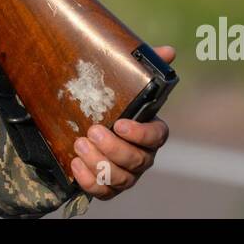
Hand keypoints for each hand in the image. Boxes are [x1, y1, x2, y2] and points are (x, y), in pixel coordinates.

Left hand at [71, 45, 173, 199]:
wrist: (85, 122)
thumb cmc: (113, 103)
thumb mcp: (127, 82)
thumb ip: (146, 68)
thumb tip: (168, 51)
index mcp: (150, 132)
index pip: (157, 136)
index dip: (141, 134)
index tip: (120, 123)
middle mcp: (142, 156)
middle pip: (136, 160)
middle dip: (114, 148)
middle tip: (92, 131)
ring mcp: (126, 174)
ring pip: (120, 178)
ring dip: (99, 163)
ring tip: (79, 144)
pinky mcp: (108, 187)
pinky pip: (103, 192)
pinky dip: (89, 181)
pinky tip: (75, 164)